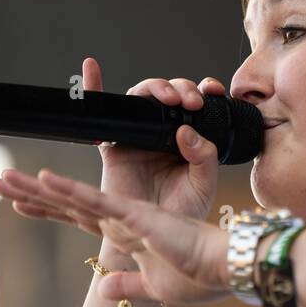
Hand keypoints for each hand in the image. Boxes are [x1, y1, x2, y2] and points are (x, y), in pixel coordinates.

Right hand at [0, 57, 228, 229]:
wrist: (158, 238)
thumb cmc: (182, 213)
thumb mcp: (204, 183)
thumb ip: (204, 156)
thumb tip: (187, 130)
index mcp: (188, 138)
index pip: (195, 105)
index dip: (203, 90)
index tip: (213, 90)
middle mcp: (162, 133)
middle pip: (167, 96)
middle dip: (180, 88)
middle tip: (190, 100)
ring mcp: (137, 137)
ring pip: (140, 100)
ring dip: (153, 88)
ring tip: (167, 97)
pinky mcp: (113, 147)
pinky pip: (100, 117)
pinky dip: (94, 90)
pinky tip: (91, 68)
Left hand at [0, 166, 232, 305]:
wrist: (228, 270)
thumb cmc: (202, 277)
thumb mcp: (154, 289)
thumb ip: (127, 287)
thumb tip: (101, 290)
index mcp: (129, 235)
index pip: (80, 219)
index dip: (50, 210)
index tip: (21, 203)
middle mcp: (125, 220)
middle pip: (70, 204)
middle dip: (34, 194)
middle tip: (0, 181)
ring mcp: (130, 216)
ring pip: (77, 198)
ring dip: (40, 189)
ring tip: (7, 177)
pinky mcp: (139, 218)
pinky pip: (99, 202)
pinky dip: (73, 191)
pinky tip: (46, 180)